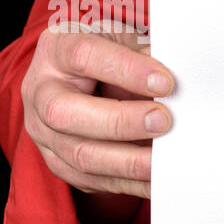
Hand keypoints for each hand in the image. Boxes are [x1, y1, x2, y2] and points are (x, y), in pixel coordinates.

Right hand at [21, 24, 174, 202]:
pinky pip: (92, 181)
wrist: (79, 81)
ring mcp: (45, 133)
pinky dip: (130, 183)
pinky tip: (158, 180)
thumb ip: (144, 52)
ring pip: (79, 154)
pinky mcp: (59, 163)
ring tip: (164, 160)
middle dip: (120, 121)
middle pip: (65, 113)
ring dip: (128, 161)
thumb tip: (181, 72)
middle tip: (163, 121)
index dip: (125, 69)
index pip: (83, 56)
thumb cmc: (106, 57)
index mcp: (56, 50)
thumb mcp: (121, 40)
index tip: (165, 82)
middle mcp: (42, 92)